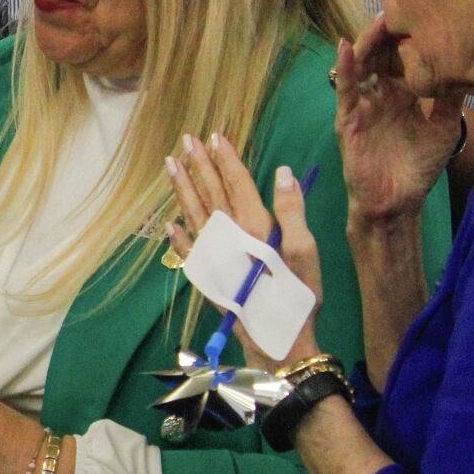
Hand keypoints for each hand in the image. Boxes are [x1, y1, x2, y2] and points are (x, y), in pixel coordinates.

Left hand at [165, 134, 324, 369]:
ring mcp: (210, 255)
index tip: (214, 136)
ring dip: (181, 187)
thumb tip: (281, 172)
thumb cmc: (297, 293)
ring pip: (193, 213)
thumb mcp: (305, 250)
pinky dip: (176, 234)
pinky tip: (168, 221)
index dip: (226, 158)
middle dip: (197, 164)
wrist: (274, 337)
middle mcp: (226, 235)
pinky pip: (186, 249)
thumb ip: (292, 209)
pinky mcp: (204, 275)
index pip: (236, 182)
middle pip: (210, 192)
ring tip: (170, 164)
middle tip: (185, 139)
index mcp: (253, 225)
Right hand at [338, 18, 462, 222]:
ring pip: (362, 65)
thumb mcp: (445, 128)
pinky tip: (346, 48)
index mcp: (404, 95)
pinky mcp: (347, 119)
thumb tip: (466, 69)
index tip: (427, 13)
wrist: (396, 201)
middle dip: (390, 32)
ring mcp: (362, 104)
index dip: (413, 37)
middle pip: (383, 55)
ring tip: (380, 19)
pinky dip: (344, 68)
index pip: (406, 58)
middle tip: (403, 5)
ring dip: (369, 42)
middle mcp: (382, 95)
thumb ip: (451, 100)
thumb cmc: (418, 167)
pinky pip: (345, 89)